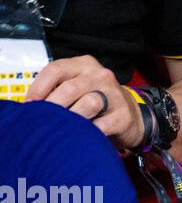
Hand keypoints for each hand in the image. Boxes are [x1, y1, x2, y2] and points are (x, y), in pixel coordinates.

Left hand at [26, 56, 144, 148]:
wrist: (130, 115)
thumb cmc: (96, 101)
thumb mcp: (77, 87)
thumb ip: (56, 90)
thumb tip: (29, 107)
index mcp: (84, 65)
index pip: (56, 69)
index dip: (38, 88)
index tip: (29, 105)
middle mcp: (101, 76)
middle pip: (70, 88)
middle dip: (51, 108)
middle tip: (42, 122)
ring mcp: (114, 95)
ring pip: (88, 104)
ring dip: (70, 119)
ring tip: (60, 129)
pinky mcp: (123, 116)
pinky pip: (101, 126)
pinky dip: (86, 133)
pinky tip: (79, 136)